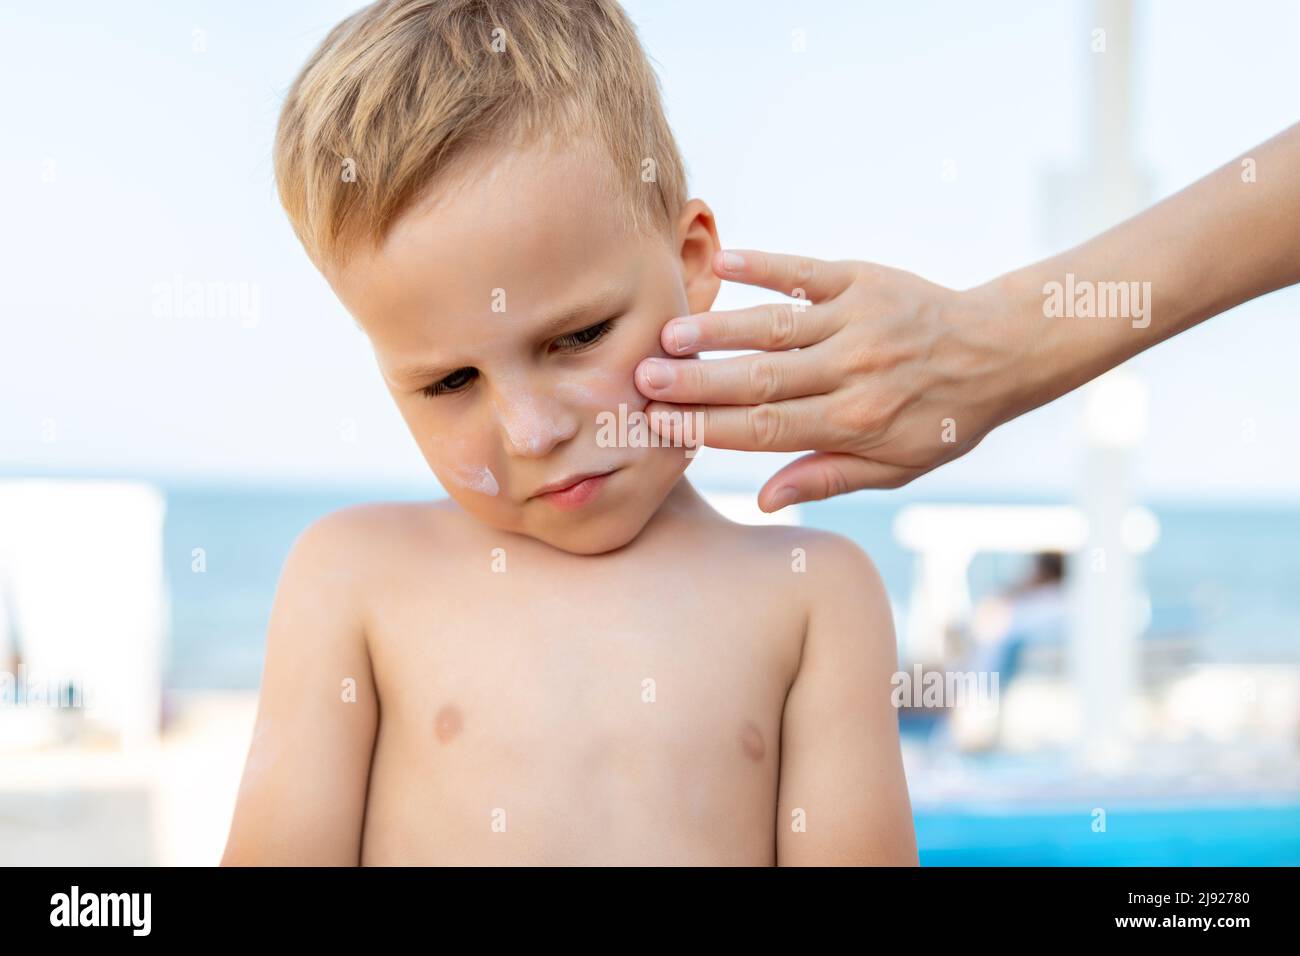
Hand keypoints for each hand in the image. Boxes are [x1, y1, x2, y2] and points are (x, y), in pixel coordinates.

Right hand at [636, 250, 1024, 510]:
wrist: (998, 351)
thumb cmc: (941, 420)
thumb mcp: (896, 468)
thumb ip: (826, 479)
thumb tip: (763, 500)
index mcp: (855, 423)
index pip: (767, 429)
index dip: (709, 428)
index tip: (660, 425)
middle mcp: (852, 372)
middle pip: (760, 379)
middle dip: (698, 382)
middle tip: (643, 380)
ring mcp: (856, 321)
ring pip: (774, 327)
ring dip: (718, 330)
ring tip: (669, 335)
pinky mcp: (862, 279)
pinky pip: (805, 272)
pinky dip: (765, 265)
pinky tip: (723, 263)